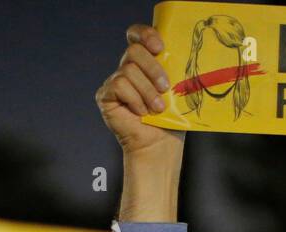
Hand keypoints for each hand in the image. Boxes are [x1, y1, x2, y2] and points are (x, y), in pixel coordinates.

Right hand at [96, 25, 182, 156]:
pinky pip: (119, 86)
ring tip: (156, 108)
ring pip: (128, 71)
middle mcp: (126, 69)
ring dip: (147, 91)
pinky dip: (134, 99)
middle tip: (164, 87)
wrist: (159, 144)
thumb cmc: (169, 118)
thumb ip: (172, 67)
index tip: (159, 47)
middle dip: (152, 68)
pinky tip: (140, 112)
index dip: (145, 34)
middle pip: (134, 51)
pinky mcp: (105, 96)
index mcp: (143, 63)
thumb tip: (181, 49)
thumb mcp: (175, 87)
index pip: (136, 35)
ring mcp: (113, 82)